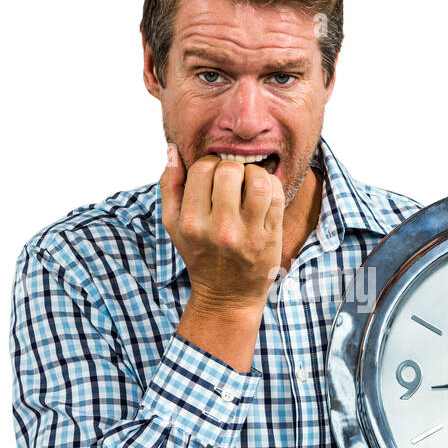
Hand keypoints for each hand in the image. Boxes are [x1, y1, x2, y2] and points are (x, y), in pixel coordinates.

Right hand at [160, 146, 284, 313]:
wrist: (228, 296)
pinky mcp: (271, 237)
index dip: (209, 164)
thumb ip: (170, 187)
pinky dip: (272, 186)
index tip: (213, 175)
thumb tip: (173, 151)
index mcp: (192, 223)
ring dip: (255, 174)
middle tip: (233, 180)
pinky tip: (263, 193)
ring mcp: (248, 234)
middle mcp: (220, 229)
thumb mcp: (174, 225)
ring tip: (250, 183)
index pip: (203, 169)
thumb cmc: (199, 254)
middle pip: (230, 171)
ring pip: (258, 180)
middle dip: (232, 167)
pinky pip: (277, 196)